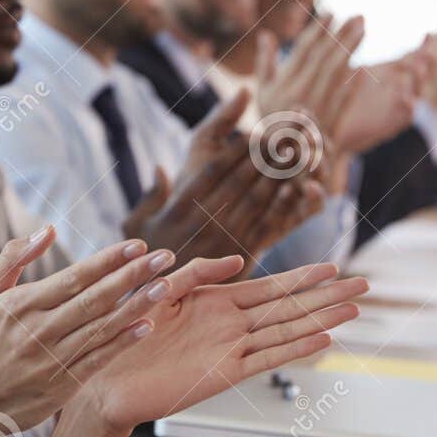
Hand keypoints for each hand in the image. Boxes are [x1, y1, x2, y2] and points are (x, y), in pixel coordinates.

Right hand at [0, 227, 177, 429]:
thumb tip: (49, 230)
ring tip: (165, 286)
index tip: (138, 245)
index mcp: (21, 305)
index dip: (108, 260)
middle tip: (165, 258)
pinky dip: (122, 344)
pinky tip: (146, 326)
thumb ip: (13, 259)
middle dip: (133, 276)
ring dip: (137, 306)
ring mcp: (52, 360)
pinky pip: (98, 361)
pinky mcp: (62, 386)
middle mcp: (39, 331)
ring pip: (101, 328)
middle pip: (95, 299)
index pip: (74, 277)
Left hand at [81, 260, 368, 427]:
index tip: (334, 266)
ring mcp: (229, 350)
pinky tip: (321, 339)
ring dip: (320, 320)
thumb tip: (238, 260)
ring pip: (285, 332)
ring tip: (354, 310)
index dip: (303, 277)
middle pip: (288, 307)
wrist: (101, 377)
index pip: (270, 287)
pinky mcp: (222, 374)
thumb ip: (197, 272)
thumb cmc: (123, 333)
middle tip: (363, 285)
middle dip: (326, 296)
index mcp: (215, 303)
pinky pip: (265, 360)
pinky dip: (293, 350)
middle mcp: (229, 327)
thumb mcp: (159, 288)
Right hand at [128, 91, 324, 264]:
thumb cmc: (146, 265)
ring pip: (258, 200)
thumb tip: (161, 169)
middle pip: (240, 181)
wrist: (162, 305)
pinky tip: (300, 186)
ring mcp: (225, 240)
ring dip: (280, 173)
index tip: (253, 131)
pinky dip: (285, 204)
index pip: (212, 172)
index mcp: (179, 210)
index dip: (235, 150)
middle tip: (286, 131)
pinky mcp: (243, 256)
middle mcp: (203, 223)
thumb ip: (149, 197)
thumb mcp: (135, 229)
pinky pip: (268, 225)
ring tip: (299, 149)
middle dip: (264, 154)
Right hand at [256, 16, 366, 190]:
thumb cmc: (270, 122)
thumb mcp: (261, 92)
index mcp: (283, 84)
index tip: (333, 12)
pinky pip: (341, 103)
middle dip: (342, 36)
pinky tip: (364, 70)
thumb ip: (264, 62)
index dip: (319, 30)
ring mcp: (314, 110)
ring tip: (364, 31)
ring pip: (335, 76)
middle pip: (324, 59)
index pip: (304, 51)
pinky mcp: (327, 126)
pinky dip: (352, 86)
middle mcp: (299, 94)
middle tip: (359, 16)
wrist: (277, 164)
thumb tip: (266, 34)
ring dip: (351, 52)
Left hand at [330, 35, 436, 153]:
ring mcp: (394, 107)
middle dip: (430, 61)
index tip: (428, 33)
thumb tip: (358, 17)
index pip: (415, 56)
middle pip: (423, 73)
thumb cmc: (334, 92)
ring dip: (420, 81)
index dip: (426, 46)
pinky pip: (404, 118)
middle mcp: (397, 88)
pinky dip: (407, 108)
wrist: (325, 127)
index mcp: (391, 72)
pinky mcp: (387, 124)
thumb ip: (354, 44)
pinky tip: (405, 98)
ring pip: (417, 93)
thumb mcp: (345, 63)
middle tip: (430, 50)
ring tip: (418, 68)